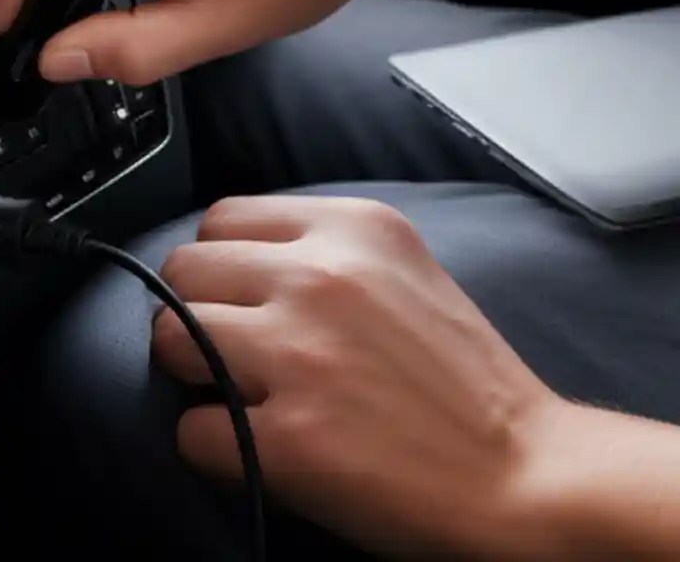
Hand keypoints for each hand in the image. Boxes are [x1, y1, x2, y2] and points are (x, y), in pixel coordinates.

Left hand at [153, 195, 566, 559]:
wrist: (527, 475)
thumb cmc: (462, 379)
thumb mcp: (404, 270)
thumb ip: (322, 250)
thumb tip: (230, 260)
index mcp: (353, 228)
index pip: (220, 219)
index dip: (220, 268)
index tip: (241, 302)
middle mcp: (320, 279)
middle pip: (181, 271)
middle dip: (195, 313)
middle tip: (233, 354)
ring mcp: (300, 356)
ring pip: (168, 339)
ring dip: (192, 375)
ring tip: (242, 396)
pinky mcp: (287, 437)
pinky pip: (188, 431)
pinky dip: (211, 447)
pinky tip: (256, 448)